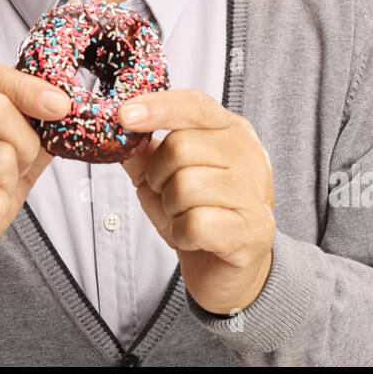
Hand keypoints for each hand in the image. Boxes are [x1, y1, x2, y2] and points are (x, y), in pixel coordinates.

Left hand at [118, 90, 274, 314]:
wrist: (227, 268)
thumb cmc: (197, 214)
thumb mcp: (161, 177)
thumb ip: (142, 152)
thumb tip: (117, 133)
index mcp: (229, 131)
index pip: (194, 105)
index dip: (158, 107)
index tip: (123, 115)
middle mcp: (248, 154)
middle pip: (180, 147)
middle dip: (158, 177)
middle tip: (168, 195)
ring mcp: (255, 191)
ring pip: (185, 186)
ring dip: (171, 209)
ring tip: (185, 217)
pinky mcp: (254, 230)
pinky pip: (196, 223)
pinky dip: (182, 234)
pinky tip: (194, 238)